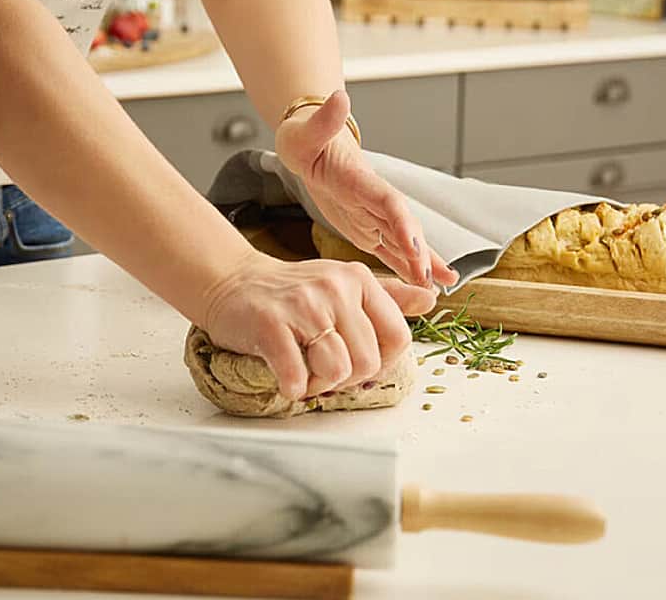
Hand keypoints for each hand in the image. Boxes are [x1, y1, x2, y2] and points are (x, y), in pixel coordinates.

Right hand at [201, 251, 437, 398]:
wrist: (234, 282)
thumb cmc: (292, 291)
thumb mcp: (345, 284)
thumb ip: (389, 296)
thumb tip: (431, 300)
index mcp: (359, 280)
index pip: (398, 338)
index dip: (382, 363)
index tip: (358, 362)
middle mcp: (336, 288)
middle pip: (369, 362)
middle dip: (346, 378)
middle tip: (323, 369)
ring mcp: (304, 305)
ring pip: (339, 370)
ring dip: (320, 384)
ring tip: (305, 370)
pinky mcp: (272, 325)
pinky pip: (297, 375)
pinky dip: (293, 386)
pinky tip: (286, 375)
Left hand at [275, 90, 458, 288]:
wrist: (310, 141)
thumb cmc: (306, 136)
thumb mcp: (307, 130)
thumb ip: (325, 120)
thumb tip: (340, 97)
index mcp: (360, 178)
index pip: (388, 202)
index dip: (403, 223)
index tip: (415, 244)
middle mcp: (373, 198)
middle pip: (404, 226)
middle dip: (421, 252)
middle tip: (436, 278)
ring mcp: (372, 214)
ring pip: (403, 242)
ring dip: (423, 263)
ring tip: (446, 286)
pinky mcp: (366, 226)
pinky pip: (388, 249)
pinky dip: (405, 266)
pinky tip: (422, 284)